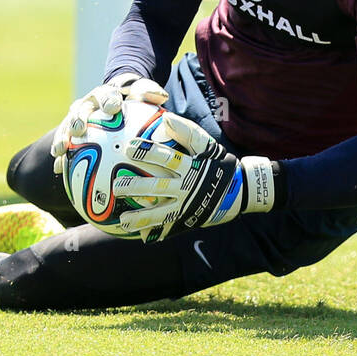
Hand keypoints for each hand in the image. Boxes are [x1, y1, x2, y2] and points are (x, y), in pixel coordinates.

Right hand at [50, 72, 169, 174]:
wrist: (114, 101)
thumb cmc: (131, 100)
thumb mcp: (142, 93)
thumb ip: (149, 93)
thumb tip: (162, 97)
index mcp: (105, 93)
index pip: (107, 94)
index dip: (108, 100)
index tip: (113, 108)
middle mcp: (88, 104)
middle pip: (81, 109)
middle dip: (78, 118)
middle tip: (79, 129)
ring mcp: (77, 117)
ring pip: (67, 126)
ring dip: (62, 137)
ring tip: (60, 151)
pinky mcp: (70, 131)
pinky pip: (64, 143)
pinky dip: (61, 155)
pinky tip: (59, 170)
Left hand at [114, 109, 274, 241]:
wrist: (240, 192)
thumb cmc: (219, 164)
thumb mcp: (208, 146)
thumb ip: (187, 132)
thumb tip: (165, 118)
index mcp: (191, 168)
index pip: (166, 158)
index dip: (147, 152)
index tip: (129, 148)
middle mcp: (187, 188)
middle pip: (157, 188)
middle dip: (136, 187)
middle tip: (116, 185)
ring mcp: (187, 207)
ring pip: (161, 213)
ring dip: (141, 217)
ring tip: (123, 220)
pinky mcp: (189, 220)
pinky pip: (170, 228)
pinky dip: (156, 233)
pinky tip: (140, 237)